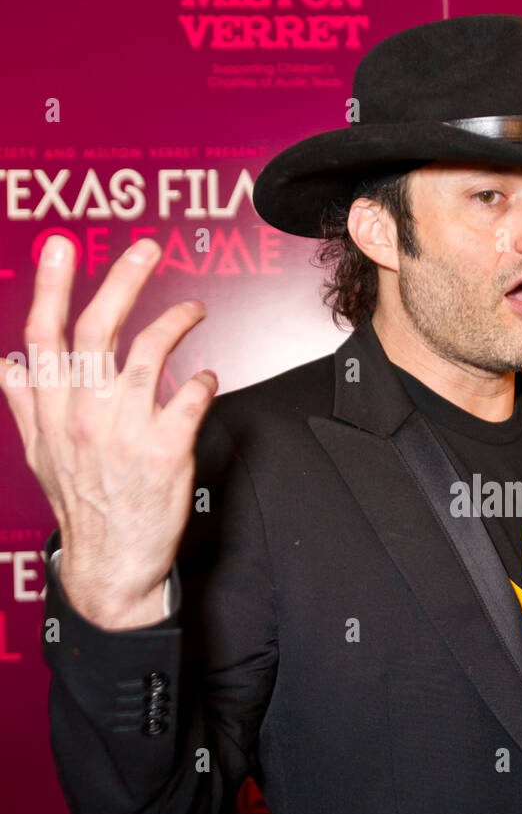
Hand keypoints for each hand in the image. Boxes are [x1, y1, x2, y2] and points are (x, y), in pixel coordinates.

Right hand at [1, 236, 216, 628]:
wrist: (112, 565)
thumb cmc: (83, 507)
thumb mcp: (40, 456)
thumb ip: (26, 405)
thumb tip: (8, 365)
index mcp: (50, 411)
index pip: (43, 336)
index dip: (52, 287)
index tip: (61, 248)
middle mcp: (82, 415)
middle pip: (98, 331)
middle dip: (123, 282)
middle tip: (148, 250)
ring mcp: (123, 431)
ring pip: (149, 354)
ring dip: (176, 322)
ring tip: (193, 309)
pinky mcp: (164, 450)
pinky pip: (189, 396)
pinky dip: (204, 379)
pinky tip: (209, 376)